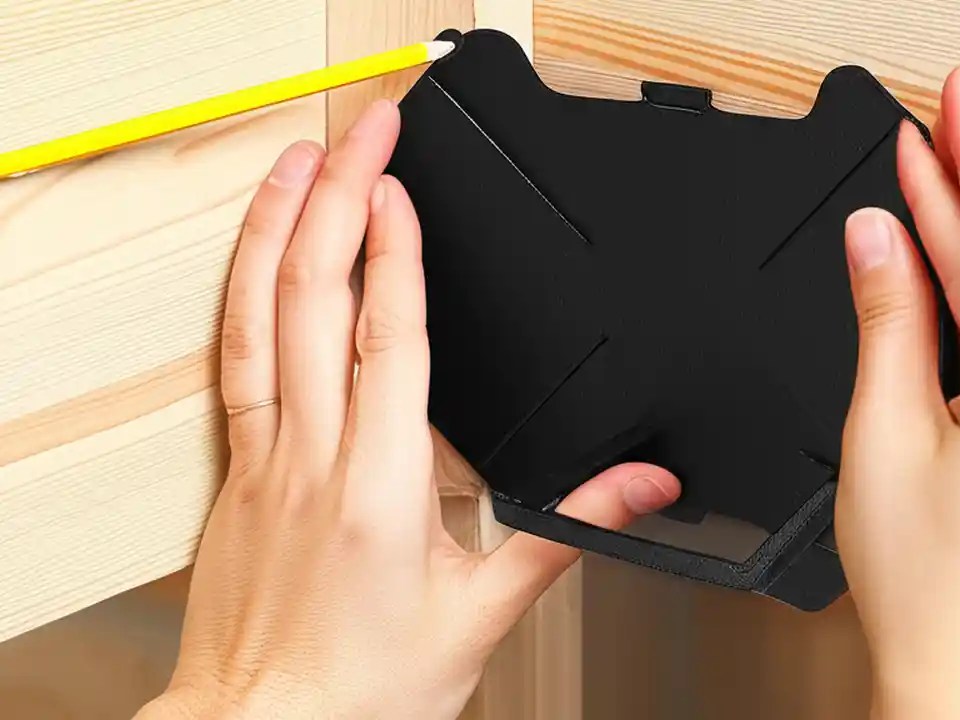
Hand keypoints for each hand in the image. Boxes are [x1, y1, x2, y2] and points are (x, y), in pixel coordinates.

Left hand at [137, 101, 679, 719]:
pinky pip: (233, 360)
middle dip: (340, 200)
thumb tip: (640, 489)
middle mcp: (312, 458)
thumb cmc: (363, 688)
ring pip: (260, 317)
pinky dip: (244, 294)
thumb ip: (567, 532)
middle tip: (363, 136)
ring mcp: (263, 458)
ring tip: (300, 165)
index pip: (388, 340)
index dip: (397, 254)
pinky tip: (257, 259)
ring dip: (279, 229)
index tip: (402, 188)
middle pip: (317, 299)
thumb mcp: (486, 610)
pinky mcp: (237, 471)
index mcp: (381, 487)